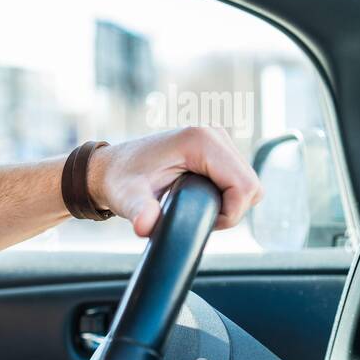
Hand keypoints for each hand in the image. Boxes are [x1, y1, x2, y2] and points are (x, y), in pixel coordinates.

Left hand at [88, 126, 262, 237]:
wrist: (109, 168)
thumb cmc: (119, 181)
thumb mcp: (128, 198)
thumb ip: (140, 212)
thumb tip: (146, 227)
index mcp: (200, 140)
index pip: (244, 185)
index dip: (230, 213)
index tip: (204, 223)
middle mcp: (213, 132)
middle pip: (250, 184)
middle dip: (230, 209)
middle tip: (197, 217)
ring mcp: (217, 137)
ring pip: (247, 181)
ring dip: (229, 202)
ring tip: (196, 208)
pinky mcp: (216, 146)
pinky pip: (237, 176)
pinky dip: (226, 193)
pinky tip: (200, 198)